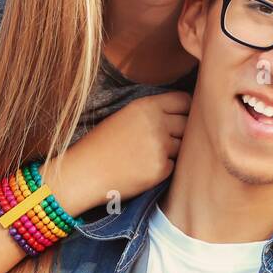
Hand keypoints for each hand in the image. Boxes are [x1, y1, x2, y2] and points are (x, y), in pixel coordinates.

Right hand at [44, 91, 189, 213]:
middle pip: (188, 124)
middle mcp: (156, 123)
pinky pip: (173, 166)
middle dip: (180, 132)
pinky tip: (142, 168)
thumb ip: (153, 112)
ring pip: (183, 146)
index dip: (185, 110)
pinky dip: (163, 168)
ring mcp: (160, 147)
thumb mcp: (125, 115)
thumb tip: (183, 114)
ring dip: (172, 151)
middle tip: (161, 140)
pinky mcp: (160, 169)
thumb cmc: (101, 144)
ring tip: (147, 154)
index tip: (180, 117)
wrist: (85, 172)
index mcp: (146, 106)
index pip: (184, 101)